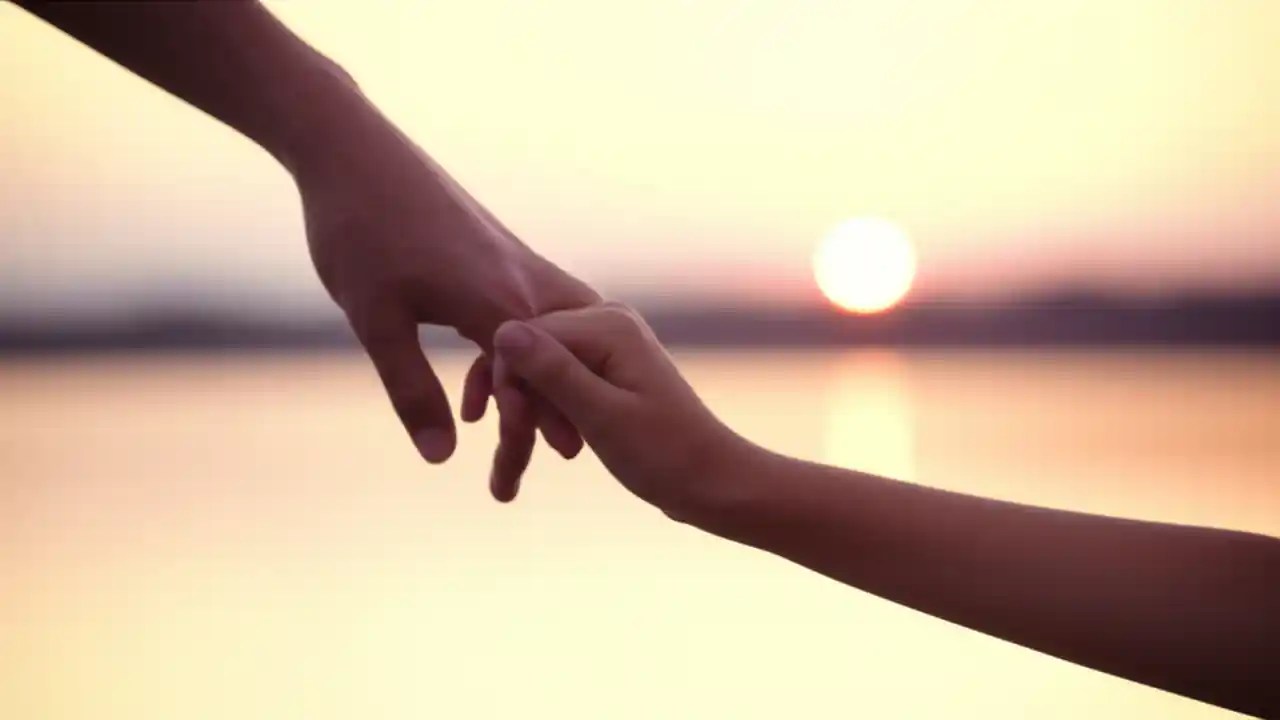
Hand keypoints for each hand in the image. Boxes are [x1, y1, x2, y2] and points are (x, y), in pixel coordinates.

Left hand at [295, 112, 598, 464]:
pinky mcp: (506, 249)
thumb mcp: (376, 322)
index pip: (532, 388)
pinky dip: (536, 347)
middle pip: (563, 364)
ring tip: (535, 424)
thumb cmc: (358, 233)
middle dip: (555, 415)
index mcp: (500, 303)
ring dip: (550, 379)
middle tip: (542, 463)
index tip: (510, 483)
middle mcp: (526, 281)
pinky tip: (497, 367)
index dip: (523, 440)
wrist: (353, 149)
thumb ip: (412, 392)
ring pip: (563, 332)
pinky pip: (543, 308)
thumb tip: (442, 458)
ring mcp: (520, 260)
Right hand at [489, 302, 743, 511]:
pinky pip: (560, 375)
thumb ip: (553, 371)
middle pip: (530, 346)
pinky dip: (547, 408)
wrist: (712, 480)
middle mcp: (608, 319)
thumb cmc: (665, 455)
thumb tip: (504, 330)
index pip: (525, 335)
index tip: (512, 430)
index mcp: (608, 324)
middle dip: (516, 396)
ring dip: (528, 408)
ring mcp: (609, 341)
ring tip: (519, 462)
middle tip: (511, 454)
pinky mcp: (609, 365)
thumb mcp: (601, 416)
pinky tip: (547, 442)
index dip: (509, 381)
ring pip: (540, 364)